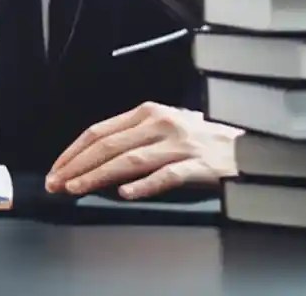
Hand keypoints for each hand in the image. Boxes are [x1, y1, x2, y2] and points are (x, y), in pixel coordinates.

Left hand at [45, 102, 242, 199]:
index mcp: (148, 112)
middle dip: (77, 165)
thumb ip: (133, 139)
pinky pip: (166, 175)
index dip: (74, 151)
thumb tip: (93, 159)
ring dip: (99, 176)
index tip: (56, 169)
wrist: (249, 146)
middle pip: (109, 145)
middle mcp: (161, 123)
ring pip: (130, 160)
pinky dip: (144, 185)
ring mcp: (180, 144)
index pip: (100, 131)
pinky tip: (125, 193)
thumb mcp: (165, 128)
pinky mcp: (198, 165)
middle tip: (57, 183)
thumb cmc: (203, 139)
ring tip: (78, 189)